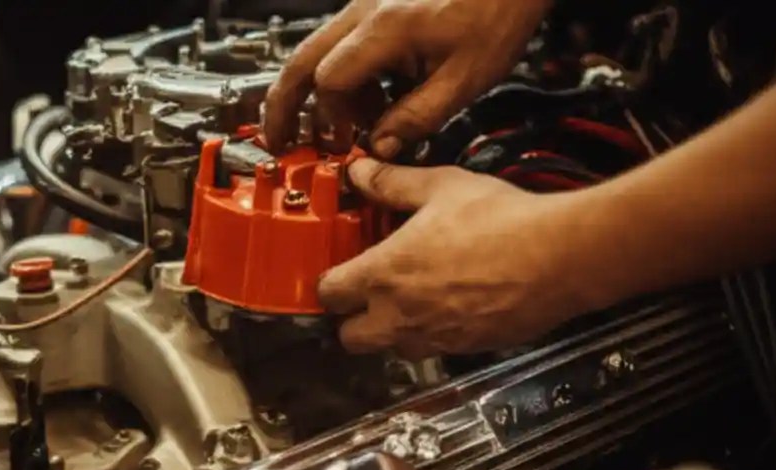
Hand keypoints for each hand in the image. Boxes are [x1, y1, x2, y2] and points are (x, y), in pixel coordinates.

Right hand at [264, 0, 551, 156]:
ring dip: (317, 94)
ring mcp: (365, 5)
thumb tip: (380, 149)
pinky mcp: (376, 6)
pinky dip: (342, 76)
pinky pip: (341, 45)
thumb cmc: (498, 11)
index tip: (347, 142)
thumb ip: (417, 118)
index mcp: (385, 29)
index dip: (333, 118)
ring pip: (316, 53)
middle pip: (299, 61)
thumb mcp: (465, 79)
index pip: (330, 82)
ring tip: (337, 128)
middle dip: (282, 106)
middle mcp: (364, 11)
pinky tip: (370, 98)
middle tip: (277, 140)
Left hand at [319, 158, 589, 356]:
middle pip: (349, 338)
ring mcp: (432, 338)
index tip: (339, 269)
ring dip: (390, 329)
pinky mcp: (465, 349)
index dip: (329, 282)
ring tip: (411, 297)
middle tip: (368, 291)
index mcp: (384, 275)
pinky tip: (450, 302)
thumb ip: (393, 183)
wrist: (560, 258)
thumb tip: (361, 171)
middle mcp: (400, 316)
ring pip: (390, 348)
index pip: (327, 294)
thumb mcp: (440, 187)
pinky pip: (432, 350)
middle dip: (352, 319)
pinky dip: (430, 334)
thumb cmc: (502, 221)